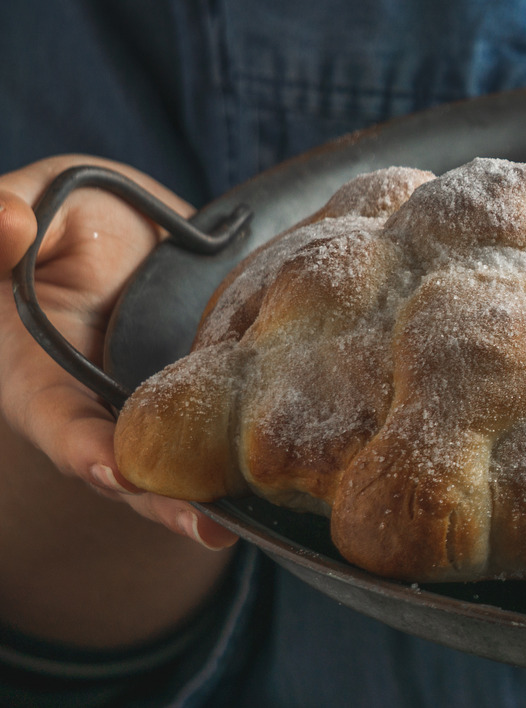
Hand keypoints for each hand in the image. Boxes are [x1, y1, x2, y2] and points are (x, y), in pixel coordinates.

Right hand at [0, 155, 234, 646]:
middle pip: (120, 467)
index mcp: (33, 370)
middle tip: (206, 527)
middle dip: (159, 500)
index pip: (55, 418)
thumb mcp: (29, 204)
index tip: (113, 470)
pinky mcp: (203, 393)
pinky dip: (247, 450)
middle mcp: (91, 403)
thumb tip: (3, 223)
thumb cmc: (60, 215)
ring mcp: (149, 405)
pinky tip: (292, 469)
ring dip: (205, 495)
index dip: (81, 447)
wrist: (134, 219)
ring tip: (241, 523)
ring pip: (175, 460)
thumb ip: (5, 219)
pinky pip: (223, 427)